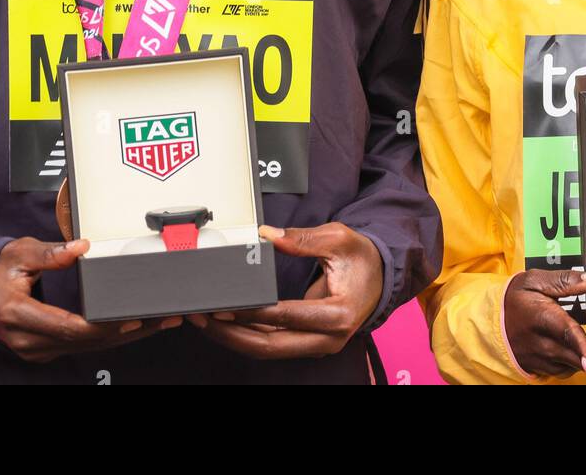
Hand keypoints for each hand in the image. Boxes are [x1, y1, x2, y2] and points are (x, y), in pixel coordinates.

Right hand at [0, 236, 182, 362]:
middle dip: (124, 331)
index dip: (100, 326)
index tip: (129, 319)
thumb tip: (80, 247)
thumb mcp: (19, 253)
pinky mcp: (45, 349)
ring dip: (123, 337)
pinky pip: (81, 347)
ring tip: (158, 323)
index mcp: (18, 314)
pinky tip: (134, 328)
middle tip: (159, 318)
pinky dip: (109, 338)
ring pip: (86, 348)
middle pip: (83, 342)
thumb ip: (50, 253)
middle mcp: (27, 339)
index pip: (66, 326)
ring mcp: (36, 349)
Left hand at [188, 223, 383, 358]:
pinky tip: (225, 322)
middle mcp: (328, 338)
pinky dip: (246, 333)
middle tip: (203, 317)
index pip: (288, 317)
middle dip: (232, 334)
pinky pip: (272, 342)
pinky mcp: (307, 341)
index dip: (254, 313)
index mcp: (339, 314)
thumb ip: (302, 240)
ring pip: (267, 348)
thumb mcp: (338, 239)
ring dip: (233, 336)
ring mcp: (317, 343)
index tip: (227, 306)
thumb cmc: (362, 258)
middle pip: (270, 346)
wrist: (381, 276)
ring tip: (204, 320)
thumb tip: (268, 236)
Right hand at [503, 268, 585, 377]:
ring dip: (580, 356)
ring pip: (569, 365)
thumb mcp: (536, 280)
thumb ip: (567, 280)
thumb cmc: (516, 298)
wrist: (492, 318)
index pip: (565, 333)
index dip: (582, 346)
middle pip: (571, 355)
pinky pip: (561, 371)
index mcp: (539, 315)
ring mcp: (536, 358)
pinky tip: (568, 348)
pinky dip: (570, 362)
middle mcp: (537, 341)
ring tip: (579, 339)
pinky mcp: (536, 368)